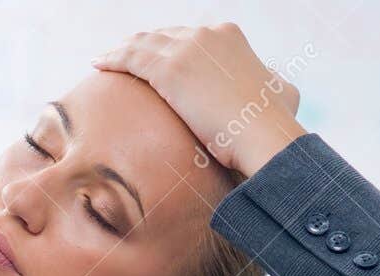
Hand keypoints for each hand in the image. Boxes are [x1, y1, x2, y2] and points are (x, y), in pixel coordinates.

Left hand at [91, 23, 305, 177]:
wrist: (265, 135)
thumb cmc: (274, 124)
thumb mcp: (281, 92)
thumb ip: (271, 83)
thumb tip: (275, 84)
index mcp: (229, 36)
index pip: (190, 37)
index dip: (169, 47)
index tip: (157, 60)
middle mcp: (207, 35)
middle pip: (164, 36)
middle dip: (143, 46)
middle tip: (125, 59)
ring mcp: (187, 50)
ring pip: (143, 44)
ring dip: (122, 50)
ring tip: (106, 60)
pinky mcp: (170, 70)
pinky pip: (131, 59)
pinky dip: (113, 59)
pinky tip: (99, 65)